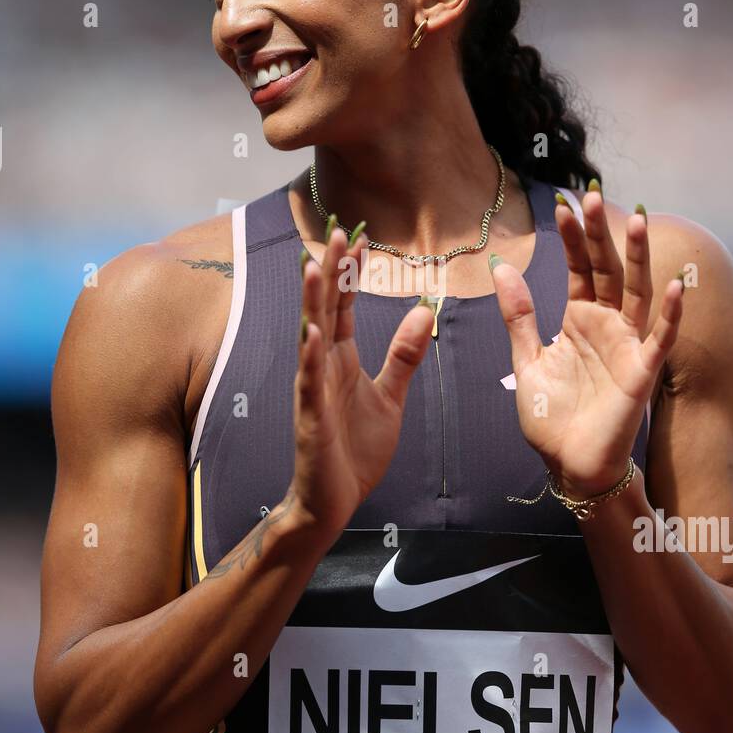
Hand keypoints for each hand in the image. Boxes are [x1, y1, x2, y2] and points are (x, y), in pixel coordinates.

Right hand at [287, 221, 436, 536]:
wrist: (333, 500)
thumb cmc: (355, 449)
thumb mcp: (390, 396)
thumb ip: (403, 356)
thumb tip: (422, 312)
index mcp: (341, 359)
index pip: (345, 305)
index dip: (351, 273)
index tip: (361, 238)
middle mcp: (323, 366)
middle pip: (326, 309)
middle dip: (330, 272)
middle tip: (336, 231)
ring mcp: (313, 390)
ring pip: (311, 338)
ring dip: (312, 303)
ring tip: (313, 268)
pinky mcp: (310, 418)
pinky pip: (309, 383)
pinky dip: (310, 357)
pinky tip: (312, 333)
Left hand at [490, 188, 683, 499]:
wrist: (569, 463)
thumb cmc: (551, 416)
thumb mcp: (525, 359)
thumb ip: (518, 315)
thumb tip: (501, 267)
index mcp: (579, 320)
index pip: (579, 269)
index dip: (573, 239)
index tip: (563, 205)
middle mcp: (607, 326)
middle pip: (607, 270)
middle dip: (602, 234)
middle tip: (593, 196)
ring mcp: (627, 346)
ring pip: (636, 292)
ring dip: (639, 258)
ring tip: (640, 220)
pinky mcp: (641, 372)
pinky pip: (660, 339)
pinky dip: (670, 313)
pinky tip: (676, 285)